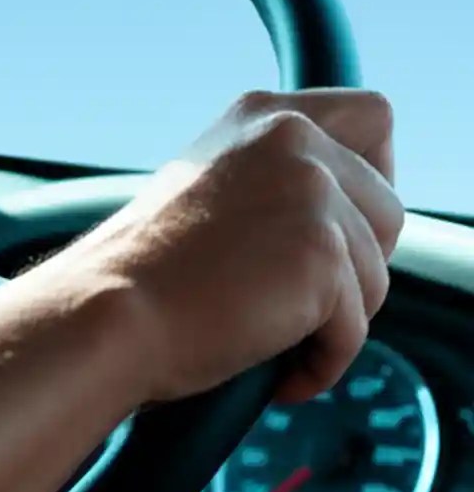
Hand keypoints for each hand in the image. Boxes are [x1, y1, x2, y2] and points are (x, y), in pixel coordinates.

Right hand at [39, 89, 401, 403]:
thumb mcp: (206, 196)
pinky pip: (355, 330)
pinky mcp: (323, 256)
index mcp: (260, 118)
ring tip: (268, 342)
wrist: (103, 315)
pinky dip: (321, 363)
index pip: (371, 117)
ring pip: (376, 277)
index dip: (373, 174)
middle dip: (356, 265)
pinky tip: (277, 374)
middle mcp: (291, 138)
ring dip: (332, 323)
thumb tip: (337, 229)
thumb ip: (271, 188)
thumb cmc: (137, 278)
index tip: (343, 225)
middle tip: (295, 299)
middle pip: (389, 208)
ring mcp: (312, 192)